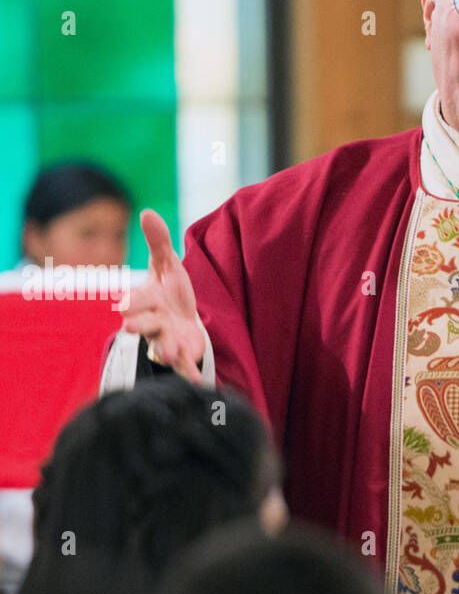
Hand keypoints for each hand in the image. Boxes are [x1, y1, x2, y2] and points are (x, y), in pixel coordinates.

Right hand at [114, 210, 204, 383]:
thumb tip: (147, 212)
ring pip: (163, 346)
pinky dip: (190, 373)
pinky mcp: (184, 355)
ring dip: (166, 350)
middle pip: (143, 325)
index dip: (132, 302)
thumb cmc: (171, 292)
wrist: (184, 320)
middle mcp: (153, 322)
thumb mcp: (168, 265)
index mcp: (147, 301)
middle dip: (138, 326)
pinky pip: (185, 366)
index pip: (136, 300)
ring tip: (170, 354)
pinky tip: (199, 381)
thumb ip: (159, 242)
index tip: (124, 304)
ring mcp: (167, 340)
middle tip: (129, 327)